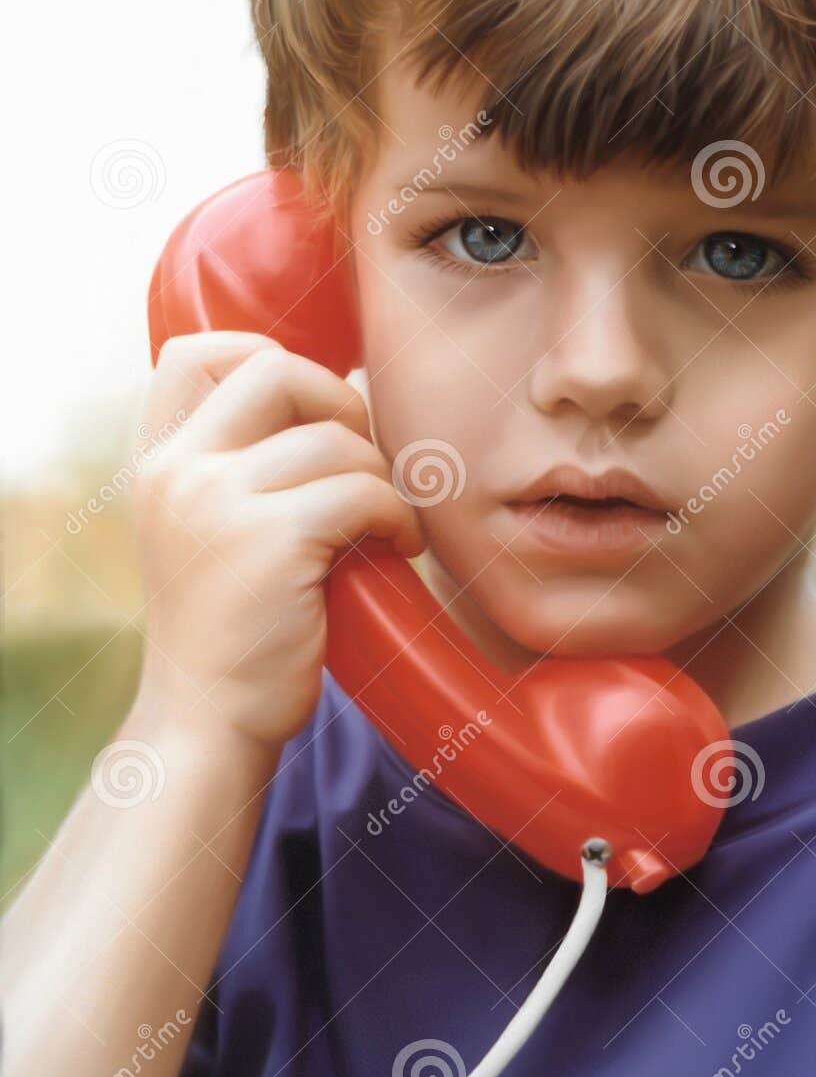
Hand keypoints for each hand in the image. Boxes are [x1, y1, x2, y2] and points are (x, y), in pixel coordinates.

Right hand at [131, 332, 425, 748]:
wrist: (207, 723)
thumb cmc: (229, 626)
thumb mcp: (204, 528)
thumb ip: (236, 464)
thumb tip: (335, 393)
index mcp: (158, 462)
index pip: (193, 353)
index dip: (264, 355)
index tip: (310, 408)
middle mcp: (178, 471)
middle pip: (276, 370)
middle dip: (340, 401)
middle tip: (362, 460)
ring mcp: (218, 502)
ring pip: (336, 440)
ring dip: (381, 478)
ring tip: (384, 523)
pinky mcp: (272, 540)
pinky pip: (363, 492)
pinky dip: (397, 516)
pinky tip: (396, 547)